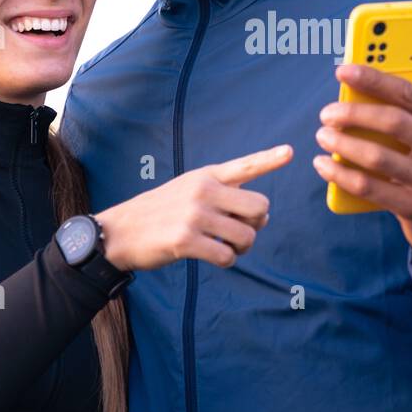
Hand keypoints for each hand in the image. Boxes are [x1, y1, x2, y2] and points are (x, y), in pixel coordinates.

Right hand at [98, 144, 292, 270]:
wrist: (120, 231)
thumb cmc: (161, 212)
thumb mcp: (189, 188)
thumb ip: (224, 194)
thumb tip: (263, 214)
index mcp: (207, 175)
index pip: (245, 165)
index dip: (269, 159)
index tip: (290, 151)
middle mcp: (203, 190)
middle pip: (259, 207)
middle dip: (257, 224)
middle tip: (240, 231)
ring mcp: (194, 215)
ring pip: (247, 235)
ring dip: (242, 248)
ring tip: (226, 247)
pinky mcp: (186, 241)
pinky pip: (227, 256)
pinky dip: (226, 260)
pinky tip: (213, 257)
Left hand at [313, 53, 411, 270]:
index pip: (410, 93)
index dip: (375, 78)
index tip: (344, 70)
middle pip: (393, 121)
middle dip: (353, 113)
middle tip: (327, 113)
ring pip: (378, 156)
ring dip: (343, 144)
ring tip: (323, 136)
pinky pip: (370, 189)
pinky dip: (342, 175)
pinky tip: (324, 166)